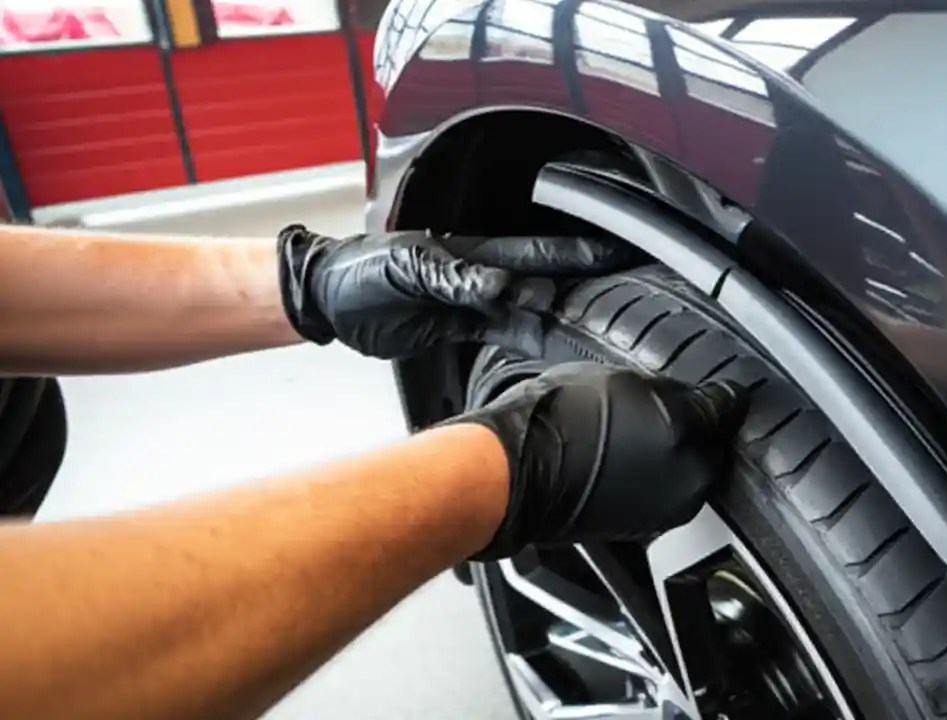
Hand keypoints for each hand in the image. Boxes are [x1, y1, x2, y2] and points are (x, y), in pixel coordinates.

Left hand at [277, 226, 641, 357]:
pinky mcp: (456, 327)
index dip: (575, 256)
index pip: (534, 254)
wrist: (327, 300)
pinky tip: (550, 348)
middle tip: (620, 299)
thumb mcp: (405, 270)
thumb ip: (453, 278)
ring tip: (596, 331)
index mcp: (469, 253)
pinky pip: (500, 335)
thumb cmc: (360, 272)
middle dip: (580, 288)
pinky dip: (526, 342)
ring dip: (557, 322)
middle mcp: (477, 276)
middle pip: (540, 282)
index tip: (613, 255)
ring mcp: (469, 302)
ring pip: (525, 312)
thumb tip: (497, 284)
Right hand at [450, 364, 746, 558]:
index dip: (721, 394)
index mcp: (686, 428)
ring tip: (632, 439)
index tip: (720, 391)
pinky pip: (666, 493)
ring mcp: (670, 507)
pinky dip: (655, 479)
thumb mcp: (617, 380)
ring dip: (675, 456)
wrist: (515, 478)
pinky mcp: (649, 528)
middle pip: (712, 443)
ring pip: (691, 471)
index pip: (728, 404)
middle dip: (695, 428)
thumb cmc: (551, 425)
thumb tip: (687, 397)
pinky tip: (623, 464)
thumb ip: (665, 389)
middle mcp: (688, 475)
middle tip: (657, 413)